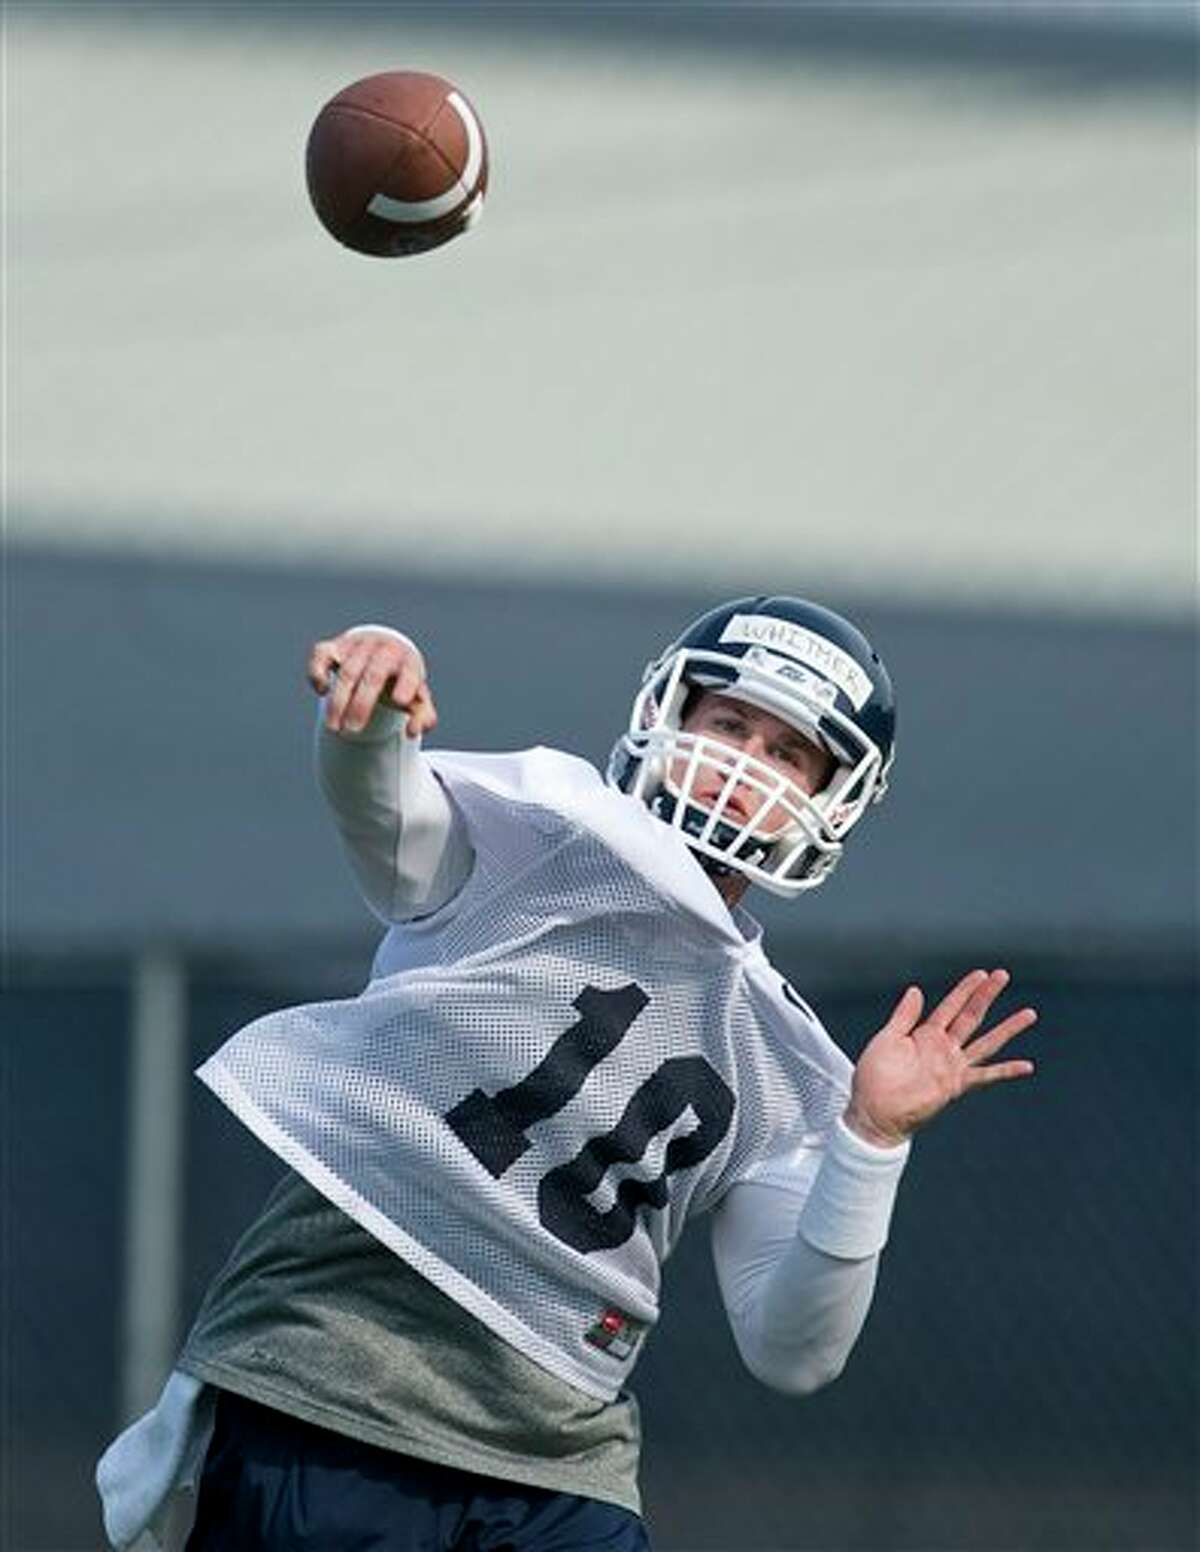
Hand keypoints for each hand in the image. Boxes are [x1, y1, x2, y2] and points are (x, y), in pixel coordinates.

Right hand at [307, 627, 437, 737]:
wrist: (384, 651)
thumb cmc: (401, 680)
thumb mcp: (417, 697)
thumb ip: (423, 716)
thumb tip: (413, 731)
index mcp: (408, 662)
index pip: (410, 672)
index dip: (406, 684)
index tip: (400, 701)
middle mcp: (384, 650)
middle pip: (373, 676)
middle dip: (361, 704)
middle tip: (352, 729)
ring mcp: (358, 646)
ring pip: (347, 672)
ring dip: (338, 701)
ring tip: (334, 727)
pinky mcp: (335, 646)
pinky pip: (322, 655)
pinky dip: (318, 673)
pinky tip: (322, 691)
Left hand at [844, 969, 1035, 1148]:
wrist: (874, 1111)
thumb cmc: (875, 1076)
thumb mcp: (887, 1038)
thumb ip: (904, 1016)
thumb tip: (916, 989)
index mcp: (926, 1034)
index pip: (950, 1006)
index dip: (965, 989)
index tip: (982, 973)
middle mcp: (943, 1047)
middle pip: (971, 1016)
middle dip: (986, 996)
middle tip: (1003, 975)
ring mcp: (952, 1066)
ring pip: (986, 1042)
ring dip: (1007, 1028)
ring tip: (1028, 1014)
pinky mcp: (956, 1085)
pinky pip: (986, 1076)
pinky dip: (1006, 1071)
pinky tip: (1026, 1065)